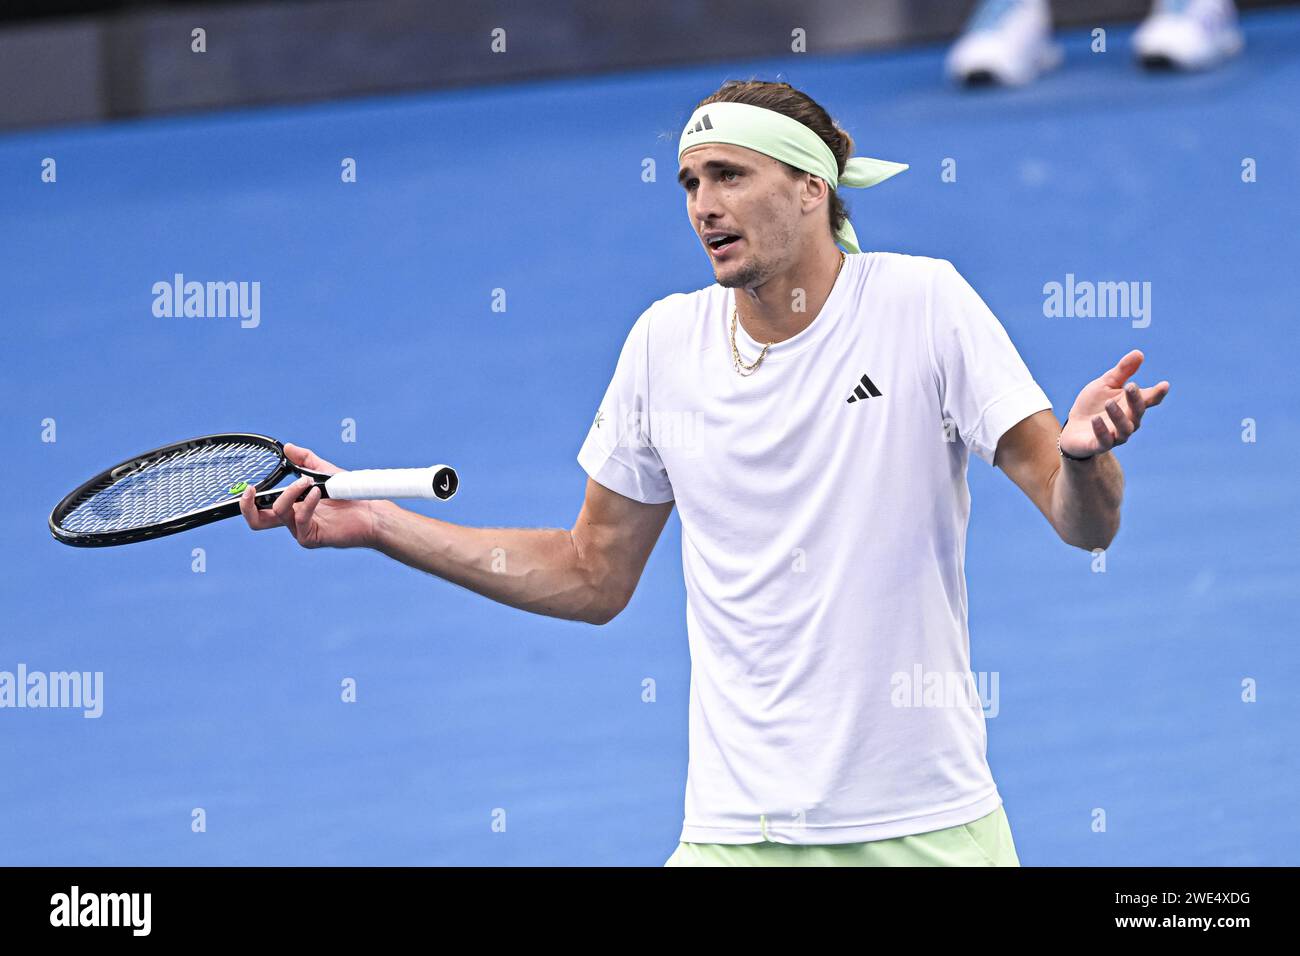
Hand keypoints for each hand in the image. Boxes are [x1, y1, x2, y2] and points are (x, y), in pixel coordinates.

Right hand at [238, 443, 391, 548]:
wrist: (371, 511)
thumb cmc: (349, 495)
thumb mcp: (324, 472)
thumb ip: (305, 460)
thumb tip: (287, 447)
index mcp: (292, 507)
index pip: (261, 509)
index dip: (247, 502)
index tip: (248, 486)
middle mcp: (293, 520)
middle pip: (257, 521)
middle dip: (249, 505)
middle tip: (252, 490)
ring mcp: (301, 530)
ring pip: (279, 512)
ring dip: (291, 492)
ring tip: (309, 482)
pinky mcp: (311, 537)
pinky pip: (300, 518)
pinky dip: (306, 502)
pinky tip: (316, 492)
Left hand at [1061, 350, 1169, 457]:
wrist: (1073, 427)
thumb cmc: (1093, 404)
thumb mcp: (1105, 384)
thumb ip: (1122, 371)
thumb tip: (1139, 353)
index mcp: (1131, 405)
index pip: (1149, 399)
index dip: (1158, 393)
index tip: (1164, 385)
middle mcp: (1128, 421)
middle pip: (1138, 412)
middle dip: (1136, 400)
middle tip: (1130, 386)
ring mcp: (1115, 435)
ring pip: (1124, 428)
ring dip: (1118, 416)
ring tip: (1109, 403)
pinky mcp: (1099, 445)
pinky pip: (1104, 441)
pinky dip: (1101, 431)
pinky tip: (1095, 420)